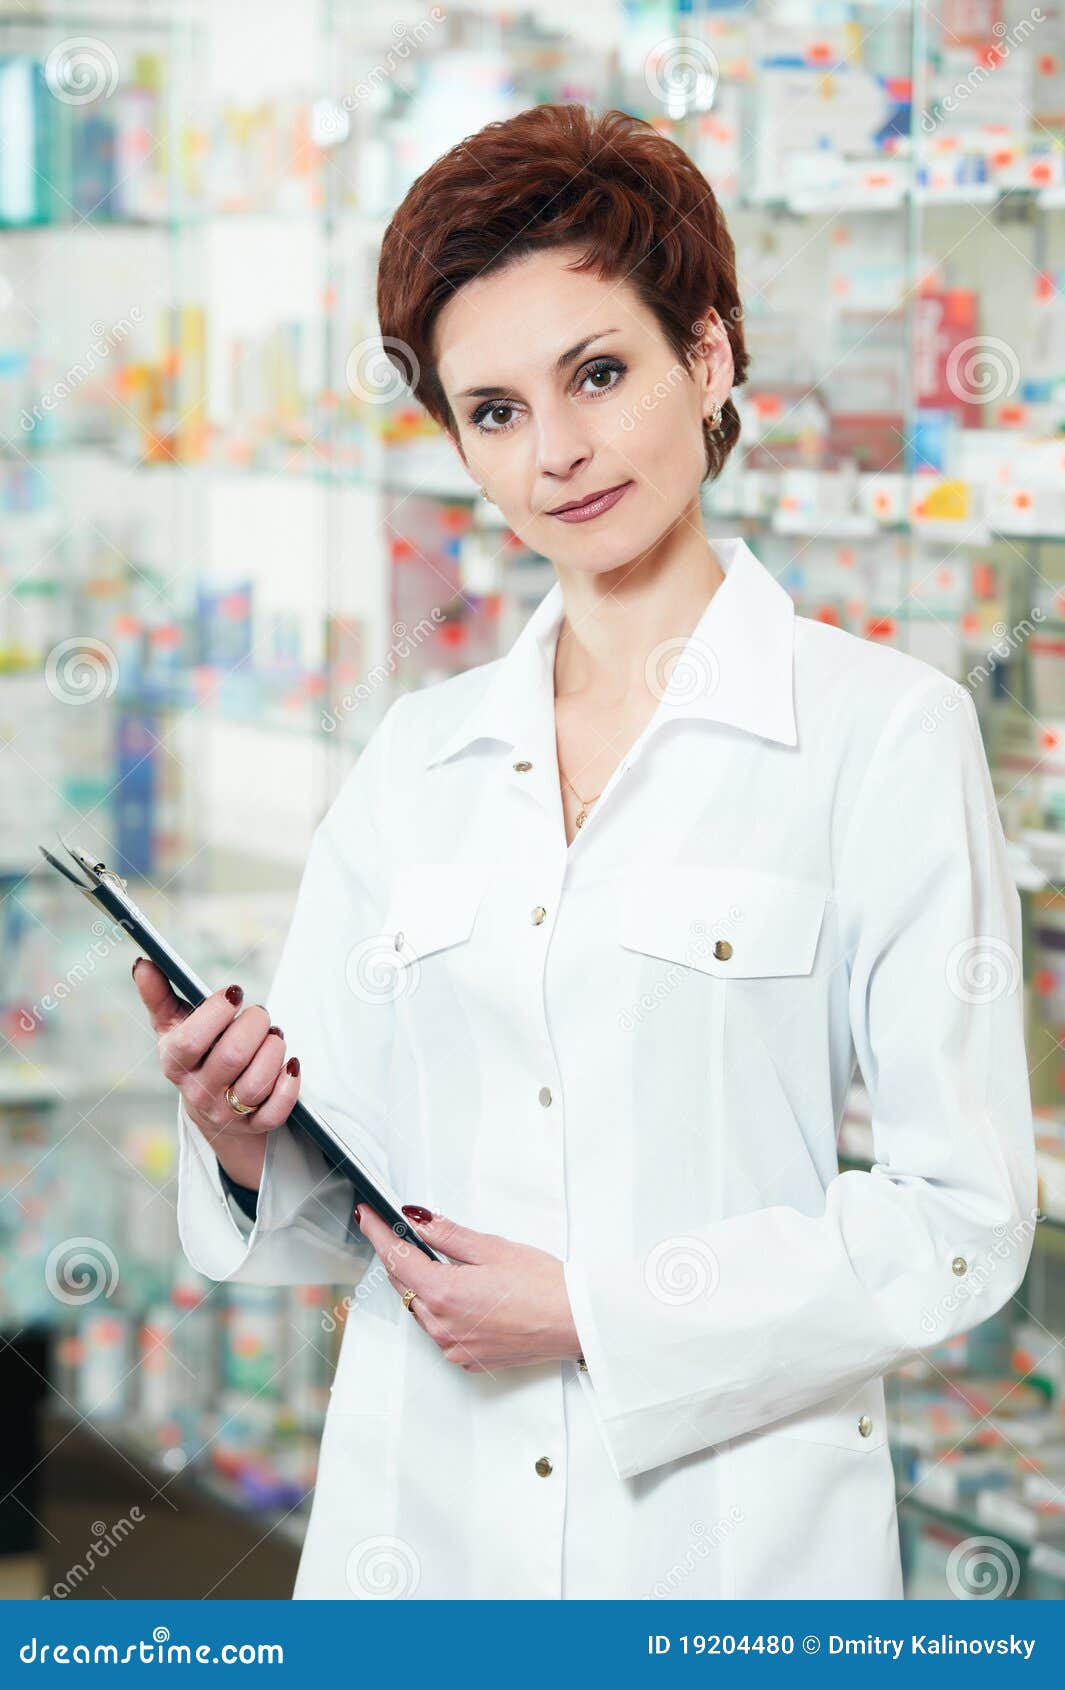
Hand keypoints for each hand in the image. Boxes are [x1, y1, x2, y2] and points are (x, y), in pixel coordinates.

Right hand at [132, 956, 298, 1190]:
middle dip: (254, 1025)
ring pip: (257, 1083)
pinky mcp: (254, 1125)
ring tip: (274, 1036)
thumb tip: (143, 964)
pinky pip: (276, 1111)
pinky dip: (288, 1085)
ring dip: (274, 1050)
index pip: (191, 1041)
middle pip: (232, 1057)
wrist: (211, 1106)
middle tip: (260, 1014)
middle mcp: (199, 1091)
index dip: (216, 1013)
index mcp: (176, 1063)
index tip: (234, 993)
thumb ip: (158, 994)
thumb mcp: (173, 1025)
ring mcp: (226, 1112)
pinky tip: (291, 1065)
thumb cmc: (194, 1054)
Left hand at [354, 1204, 582, 1371]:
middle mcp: (443, 1326)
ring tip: (444, 1264)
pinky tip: (463, 1295)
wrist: (575, 1322)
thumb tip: (415, 1221)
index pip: (395, 1259)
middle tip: (403, 1232)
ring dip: (423, 1286)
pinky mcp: (468, 1359)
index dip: (377, 1233)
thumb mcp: (492, 1247)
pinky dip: (442, 1311)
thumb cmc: (544, 1285)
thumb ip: (446, 1234)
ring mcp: (454, 1347)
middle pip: (405, 1286)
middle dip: (401, 1258)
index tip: (367, 1217)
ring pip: (421, 1310)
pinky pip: (441, 1331)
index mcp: (444, 1294)